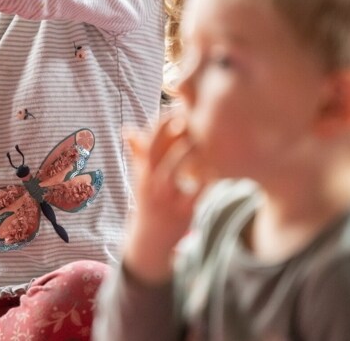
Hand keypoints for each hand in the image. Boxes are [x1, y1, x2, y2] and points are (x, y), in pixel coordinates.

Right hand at [120, 114, 204, 283]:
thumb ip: (138, 153)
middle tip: (196, 116)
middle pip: (158, 151)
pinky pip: (196, 192)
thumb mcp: (140, 178)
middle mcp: (150, 183)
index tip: (180, 108)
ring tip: (206, 139)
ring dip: (189, 152)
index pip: (148, 139)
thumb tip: (128, 129)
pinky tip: (220, 166)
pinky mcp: (183, 212)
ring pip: (173, 171)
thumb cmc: (148, 202)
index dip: (163, 122)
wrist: (150, 241)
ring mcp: (165, 198)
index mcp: (142, 171)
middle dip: (175, 132)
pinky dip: (208, 178)